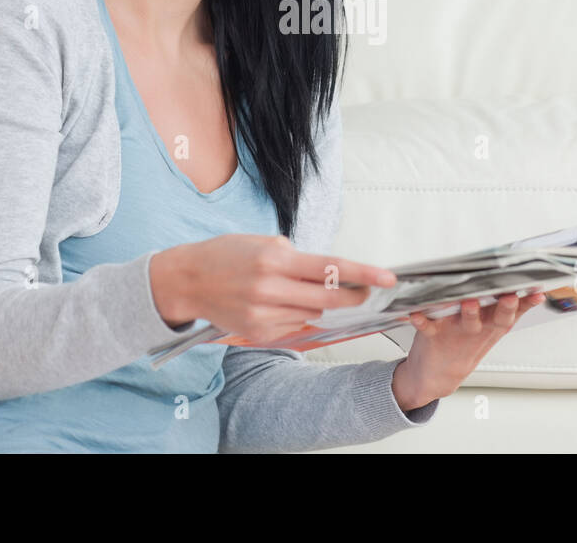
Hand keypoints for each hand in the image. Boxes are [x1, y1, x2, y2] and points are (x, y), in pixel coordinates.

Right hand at [151, 234, 396, 344]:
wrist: (187, 280)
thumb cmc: (227, 255)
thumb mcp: (264, 243)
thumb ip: (298, 259)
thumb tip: (332, 274)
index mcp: (275, 259)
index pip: (332, 268)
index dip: (364, 273)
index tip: (388, 277)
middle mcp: (271, 288)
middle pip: (330, 298)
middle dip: (353, 295)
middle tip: (365, 291)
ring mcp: (264, 314)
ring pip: (313, 313)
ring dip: (317, 303)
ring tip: (292, 288)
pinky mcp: (258, 333)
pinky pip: (294, 325)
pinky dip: (295, 314)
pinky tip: (275, 303)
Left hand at [391, 291, 547, 411]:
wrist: (437, 375)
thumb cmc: (465, 344)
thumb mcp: (493, 330)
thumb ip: (511, 311)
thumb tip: (534, 289)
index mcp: (491, 325)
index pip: (514, 313)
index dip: (527, 305)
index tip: (536, 294)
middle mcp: (477, 329)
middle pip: (496, 318)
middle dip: (505, 307)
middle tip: (510, 296)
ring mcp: (456, 332)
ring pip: (467, 322)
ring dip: (469, 312)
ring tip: (470, 301)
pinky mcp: (433, 334)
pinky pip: (427, 326)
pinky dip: (421, 320)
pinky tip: (417, 312)